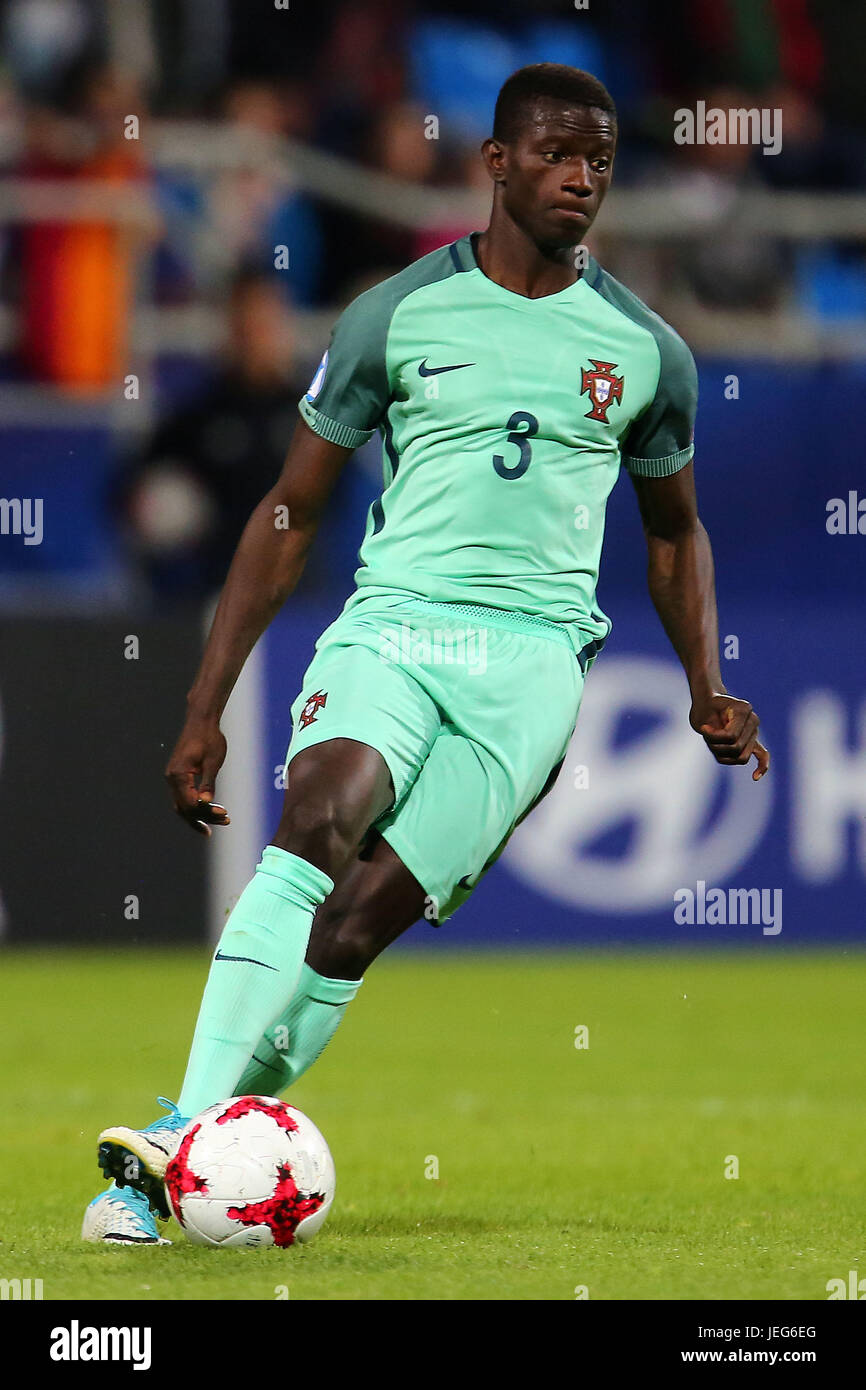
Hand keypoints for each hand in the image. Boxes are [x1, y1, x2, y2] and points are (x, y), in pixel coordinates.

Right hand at [165, 717, 229, 834]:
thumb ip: (208, 783)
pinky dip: (194, 806)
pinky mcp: (177, 776)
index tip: (224, 814)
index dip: (207, 812)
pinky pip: (183, 796)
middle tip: (225, 821)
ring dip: (198, 815)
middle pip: (184, 808)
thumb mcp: (213, 762)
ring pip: (181, 805)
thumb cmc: (209, 738)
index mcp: (178, 775)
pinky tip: (207, 812)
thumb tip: (206, 803)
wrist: (201, 721)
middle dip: (203, 818)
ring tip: (217, 822)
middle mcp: (171, 778)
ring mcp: (172, 777)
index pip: (190, 803)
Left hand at [689, 693, 769, 780]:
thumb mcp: (703, 714)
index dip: (714, 736)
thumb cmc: (704, 707)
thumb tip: (727, 747)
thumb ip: (714, 732)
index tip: (703, 727)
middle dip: (716, 745)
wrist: (708, 705)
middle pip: (736, 748)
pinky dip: (762, 766)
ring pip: (741, 757)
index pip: (731, 736)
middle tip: (706, 733)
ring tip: (712, 741)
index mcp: (743, 710)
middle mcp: (753, 721)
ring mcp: (753, 732)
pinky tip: (755, 777)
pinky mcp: (752, 741)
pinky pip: (762, 755)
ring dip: (723, 753)